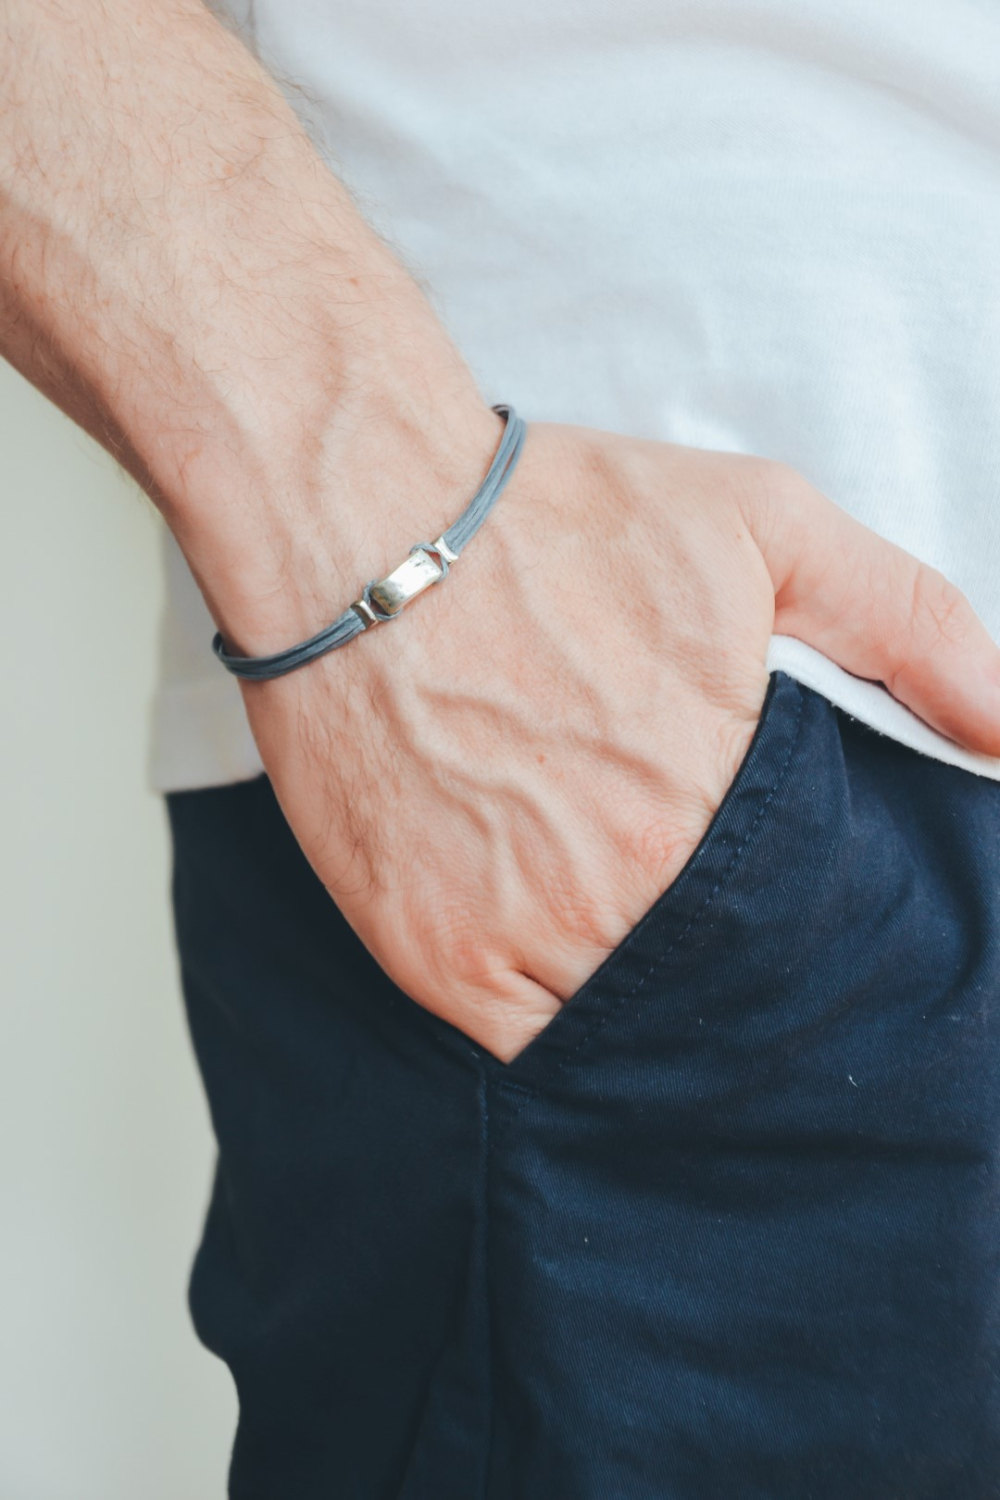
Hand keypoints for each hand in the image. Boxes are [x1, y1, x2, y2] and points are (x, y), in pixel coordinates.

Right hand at [235, 415, 999, 1062]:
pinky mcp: (426, 951)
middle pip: (710, 991)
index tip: (778, 906)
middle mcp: (620, 895)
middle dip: (722, 968)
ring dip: (635, 999)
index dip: (798, 930)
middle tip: (695, 912)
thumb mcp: (765, 527)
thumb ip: (913, 627)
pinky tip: (553, 947)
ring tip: (623, 927)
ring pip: (617, 1030)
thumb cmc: (557, 521)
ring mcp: (514, 935)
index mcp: (716, 809)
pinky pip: (517, 1039)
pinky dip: (547, 1017)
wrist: (359, 523)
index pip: (801, 936)